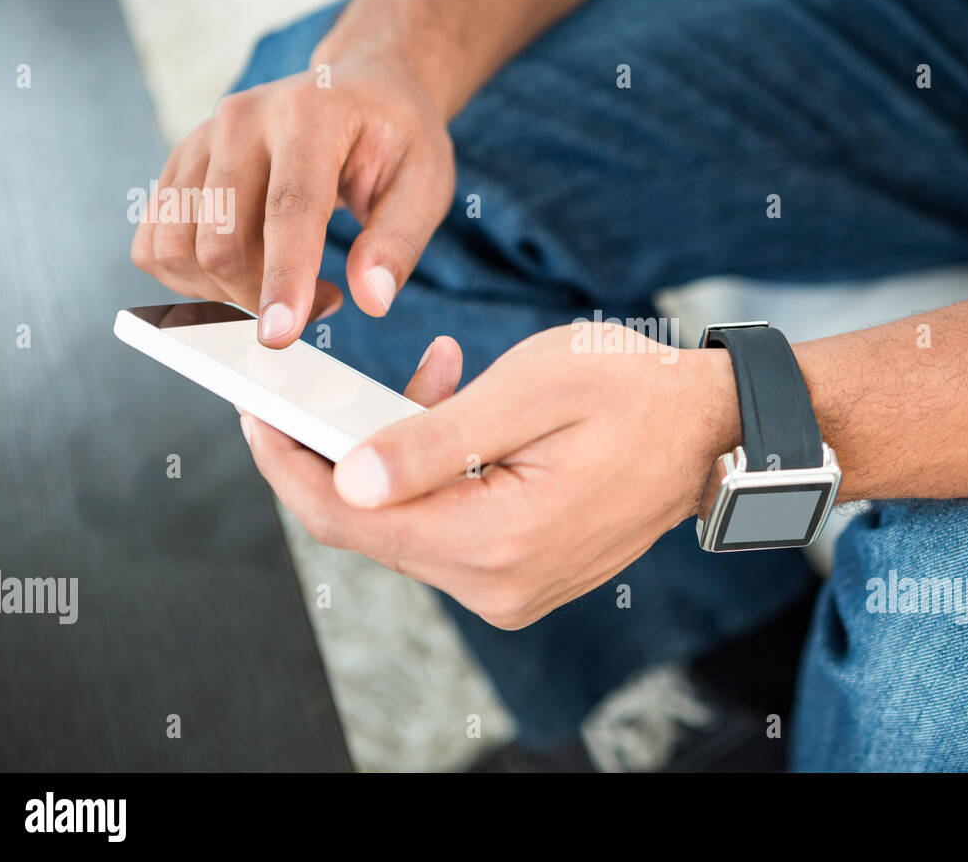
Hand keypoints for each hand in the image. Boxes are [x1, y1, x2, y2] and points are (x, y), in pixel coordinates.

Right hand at [130, 50, 455, 346]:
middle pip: (219, 241)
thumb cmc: (395, 140)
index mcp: (309, 114)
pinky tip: (248, 270)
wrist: (360, 89)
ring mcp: (200, 141)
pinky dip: (193, 278)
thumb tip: (372, 298)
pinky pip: (155, 244)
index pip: (287, 209)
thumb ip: (398, 242)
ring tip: (288, 280)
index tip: (280, 336)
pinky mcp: (179, 167)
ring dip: (226, 291)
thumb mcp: (425, 184)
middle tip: (327, 298)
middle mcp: (240, 120)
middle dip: (263, 296)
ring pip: (177, 248)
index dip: (281, 279)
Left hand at [240, 325, 739, 628]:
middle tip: (326, 385)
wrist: (712, 430)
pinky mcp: (520, 576)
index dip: (288, 465)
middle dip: (337, 455)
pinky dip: (431, 476)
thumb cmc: (634, 393)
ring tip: (433, 379)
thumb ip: (436, 439)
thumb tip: (348, 478)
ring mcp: (512, 588)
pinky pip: (445, 530)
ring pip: (407, 527)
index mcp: (498, 541)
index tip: (255, 412)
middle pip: (372, 529)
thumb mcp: (532, 390)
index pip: (351, 519)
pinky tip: (458, 420)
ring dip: (394, 458)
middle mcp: (499, 585)